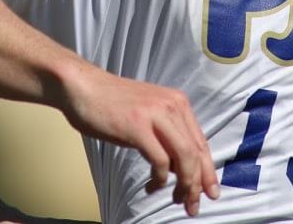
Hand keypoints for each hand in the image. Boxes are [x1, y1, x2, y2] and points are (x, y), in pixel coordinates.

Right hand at [58, 64, 218, 216]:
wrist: (82, 87)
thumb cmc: (110, 103)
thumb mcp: (148, 112)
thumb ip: (167, 134)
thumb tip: (179, 165)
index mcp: (176, 102)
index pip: (201, 142)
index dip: (208, 170)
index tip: (210, 191)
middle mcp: (171, 106)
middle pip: (196, 152)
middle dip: (198, 184)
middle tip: (193, 205)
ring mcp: (155, 115)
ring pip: (184, 157)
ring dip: (184, 185)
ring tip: (177, 199)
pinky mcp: (138, 126)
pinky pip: (160, 161)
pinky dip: (160, 179)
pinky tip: (152, 185)